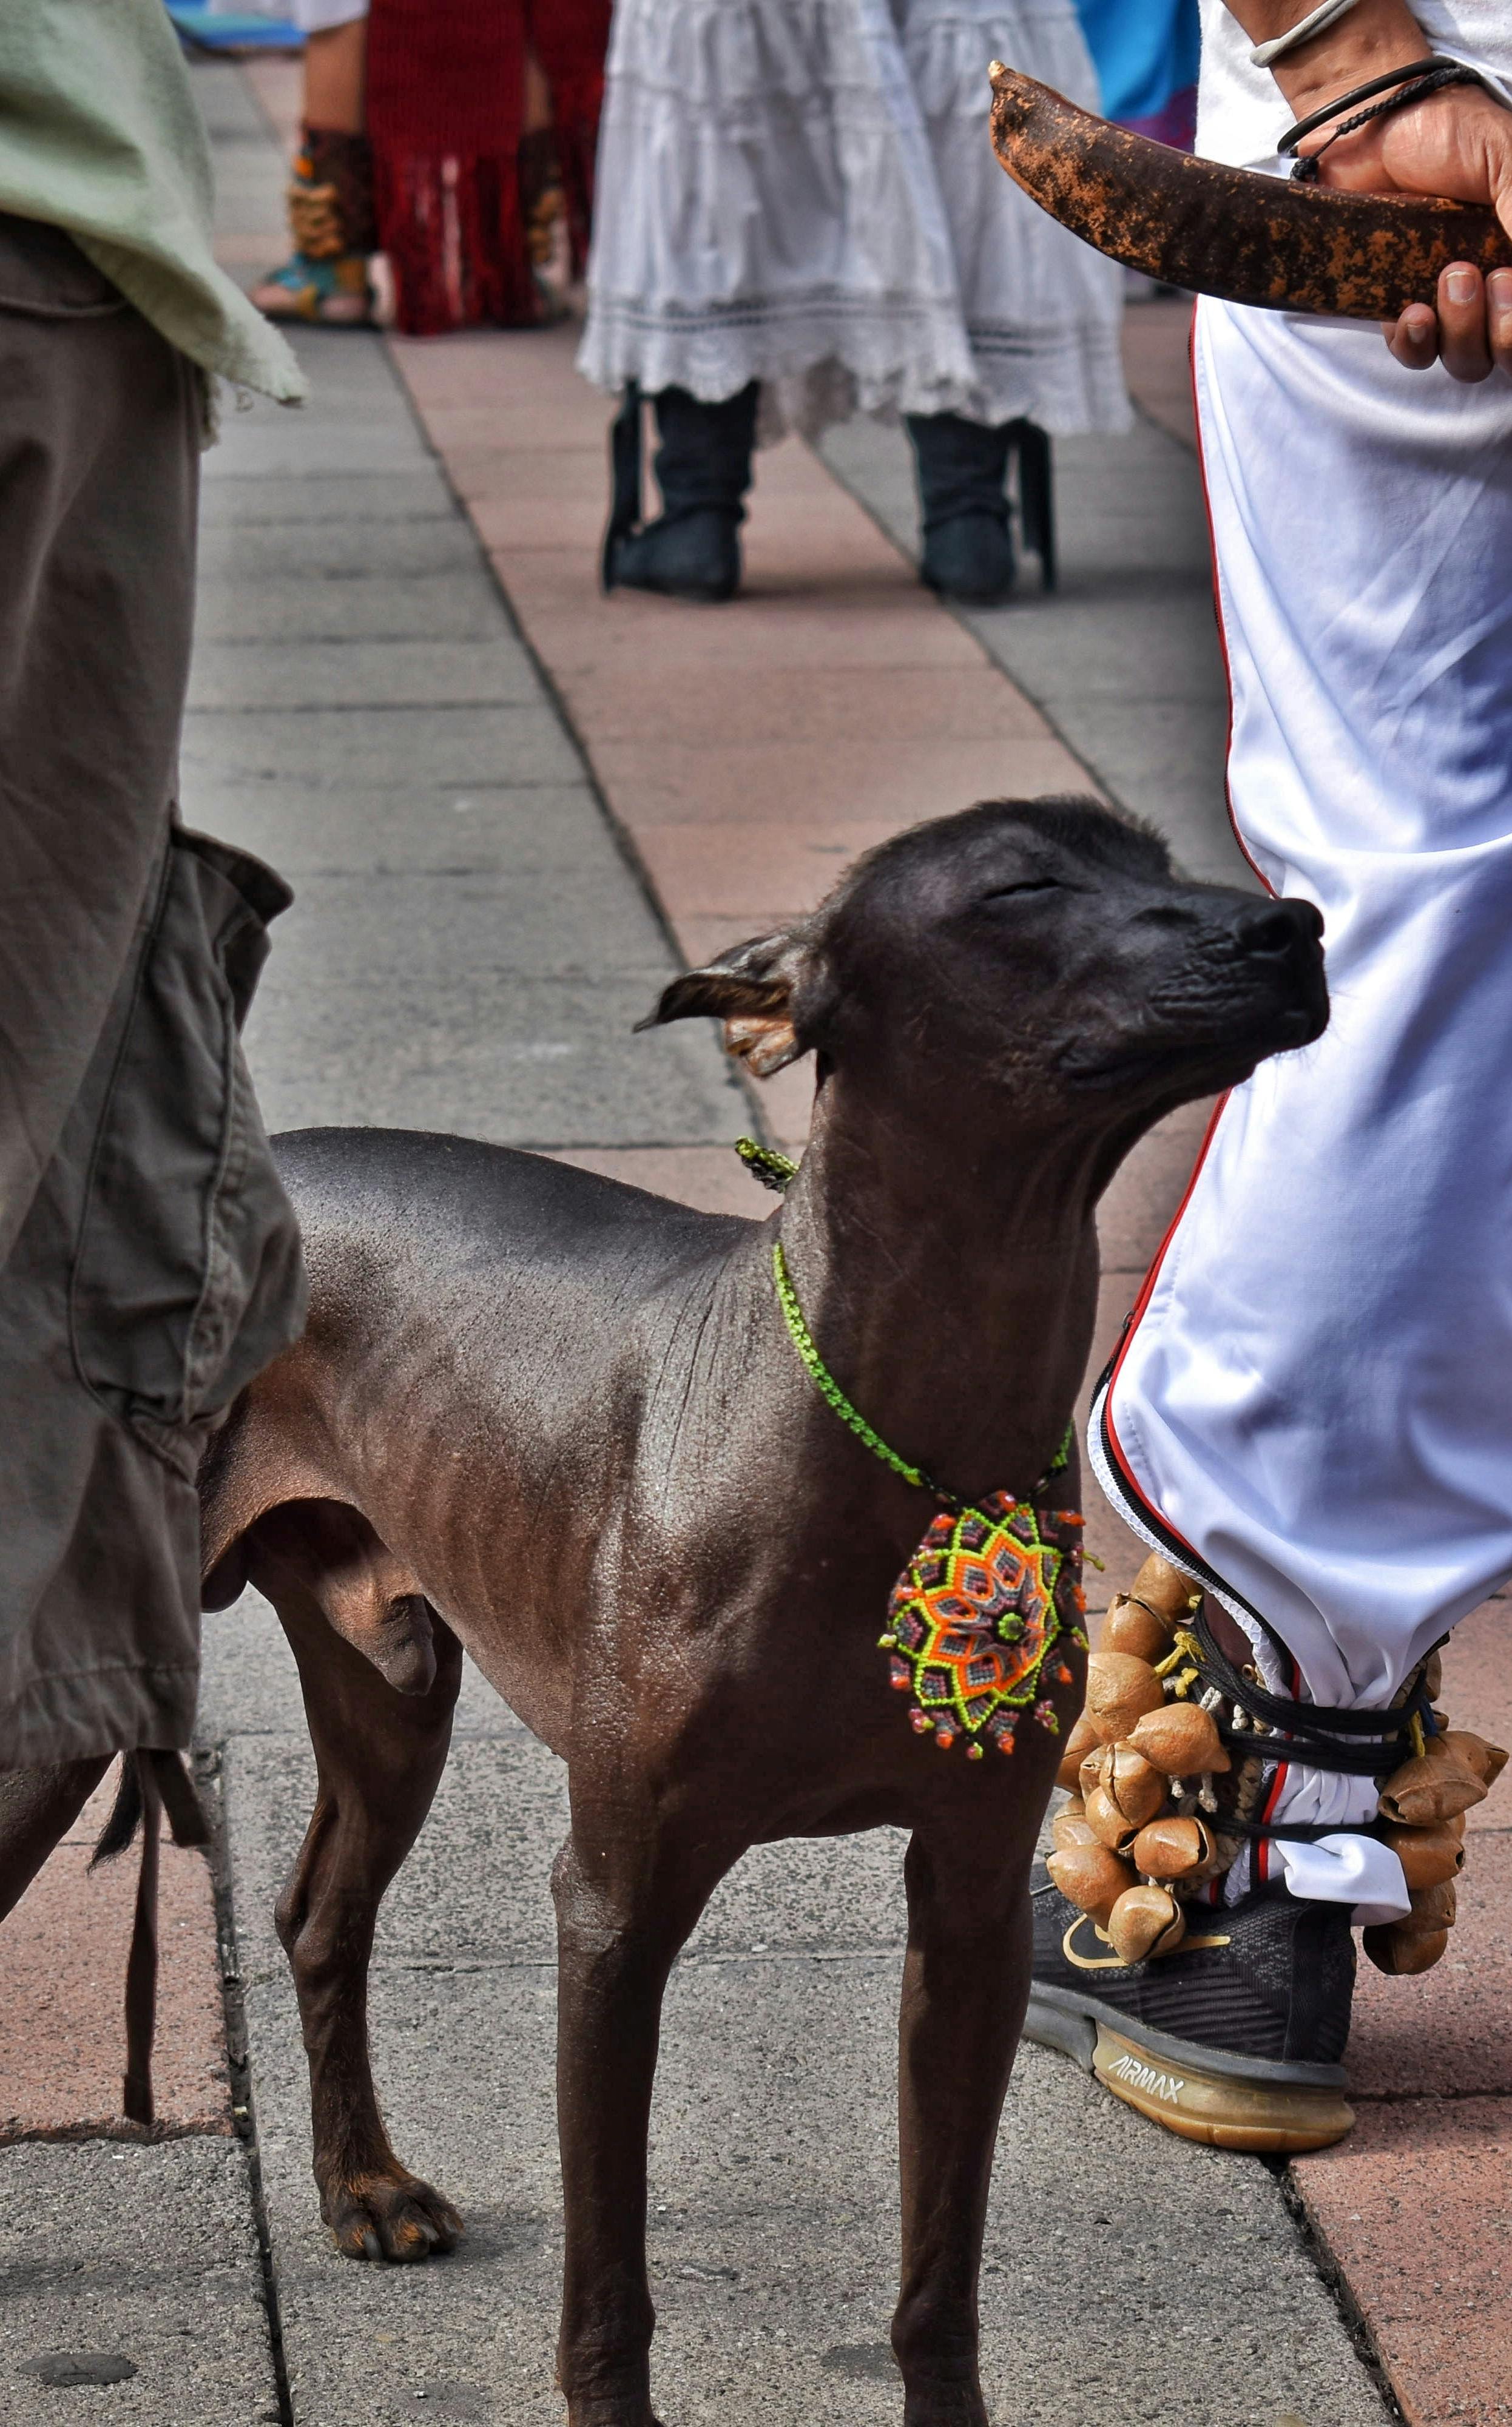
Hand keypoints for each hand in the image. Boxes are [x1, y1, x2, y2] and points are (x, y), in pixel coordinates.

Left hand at [1298, 81, 1511, 377]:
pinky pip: (1413, 351)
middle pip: (1505, 351)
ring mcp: (1443, 298)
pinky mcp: (1396, 303)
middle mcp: (1490, 282)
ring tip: (1448, 278)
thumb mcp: (1506, 156)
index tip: (1508, 280)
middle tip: (1486, 279)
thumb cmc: (1448, 130)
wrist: (1372, 126)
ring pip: (1466, 358)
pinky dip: (1416, 344)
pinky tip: (1411, 314)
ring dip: (1462, 333)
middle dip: (1504, 333)